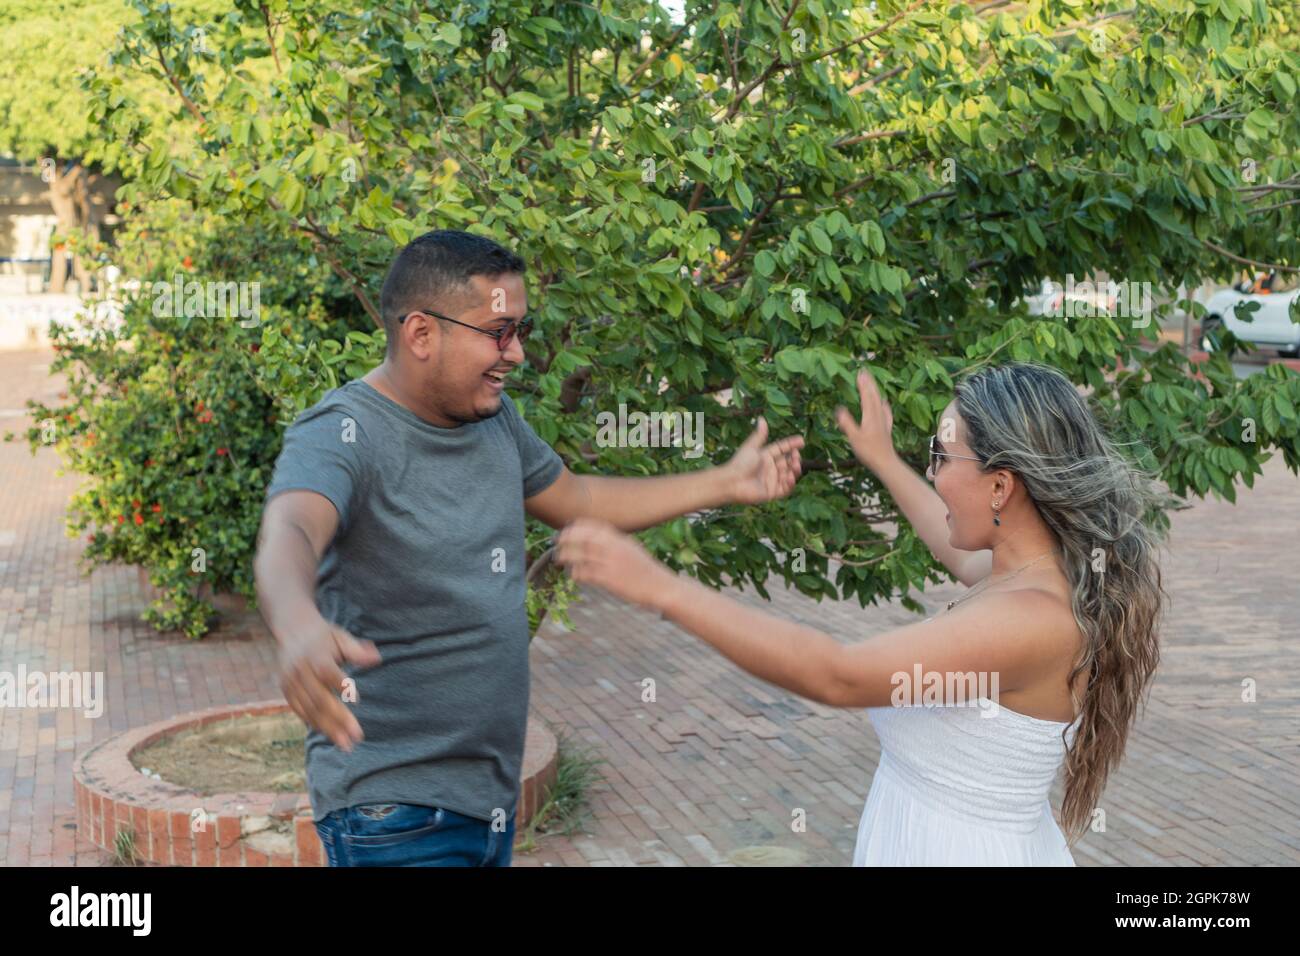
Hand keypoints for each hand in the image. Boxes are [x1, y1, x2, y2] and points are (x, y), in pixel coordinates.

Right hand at [277, 614, 380, 752]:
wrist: (293, 631)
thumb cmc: (325, 637)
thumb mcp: (341, 637)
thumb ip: (357, 650)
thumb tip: (377, 658)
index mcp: (315, 656)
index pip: (328, 673)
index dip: (342, 685)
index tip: (358, 700)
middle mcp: (301, 671)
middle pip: (319, 698)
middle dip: (338, 719)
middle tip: (356, 736)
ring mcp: (291, 682)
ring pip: (310, 709)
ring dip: (327, 728)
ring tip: (345, 744)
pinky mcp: (286, 691)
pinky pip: (300, 711)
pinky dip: (314, 723)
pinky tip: (329, 735)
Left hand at [555, 518, 677, 610]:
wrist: (661, 586)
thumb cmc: (645, 570)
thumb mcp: (631, 549)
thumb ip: (615, 543)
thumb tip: (596, 539)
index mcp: (620, 539)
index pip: (595, 526)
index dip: (578, 525)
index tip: (567, 527)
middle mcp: (615, 548)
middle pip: (585, 537)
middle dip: (568, 537)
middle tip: (556, 541)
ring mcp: (612, 563)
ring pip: (582, 554)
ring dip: (567, 555)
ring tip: (559, 558)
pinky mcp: (610, 580)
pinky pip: (587, 573)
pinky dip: (577, 573)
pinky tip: (574, 575)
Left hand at [723, 418, 804, 504]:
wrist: (732, 482)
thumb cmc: (740, 463)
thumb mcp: (751, 447)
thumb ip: (759, 435)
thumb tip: (762, 418)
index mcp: (766, 456)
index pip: (782, 449)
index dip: (791, 445)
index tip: (801, 440)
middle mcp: (770, 468)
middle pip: (788, 462)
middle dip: (795, 458)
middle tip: (796, 455)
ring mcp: (772, 481)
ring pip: (789, 475)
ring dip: (795, 470)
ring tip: (795, 464)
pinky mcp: (772, 493)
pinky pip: (785, 489)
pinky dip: (790, 483)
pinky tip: (790, 476)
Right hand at [836, 368, 896, 470]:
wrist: (885, 462)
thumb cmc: (869, 451)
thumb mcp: (854, 437)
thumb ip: (847, 422)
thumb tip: (839, 409)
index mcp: (870, 415)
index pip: (866, 395)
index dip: (863, 384)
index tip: (859, 372)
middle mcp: (878, 415)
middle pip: (874, 395)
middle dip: (869, 382)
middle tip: (865, 370)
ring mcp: (883, 421)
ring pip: (880, 401)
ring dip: (875, 390)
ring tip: (872, 381)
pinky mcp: (886, 427)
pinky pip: (885, 411)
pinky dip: (884, 404)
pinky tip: (885, 402)